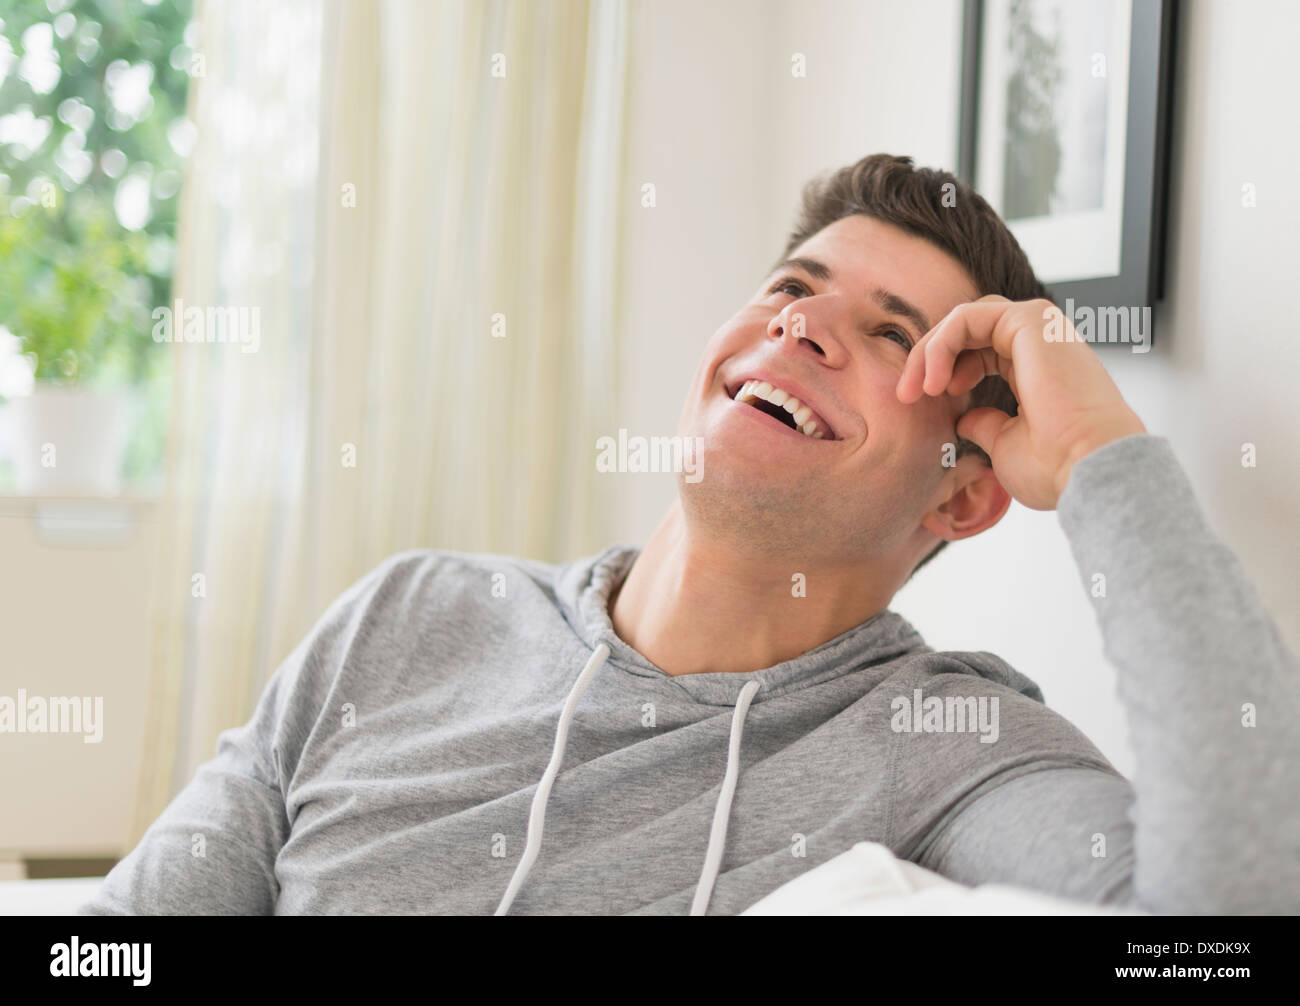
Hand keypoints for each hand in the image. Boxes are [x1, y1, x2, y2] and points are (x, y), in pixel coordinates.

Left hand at [895, 294, 1147, 510]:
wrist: (1086, 469)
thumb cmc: (1056, 466)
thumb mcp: (1005, 444)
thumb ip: (985, 424)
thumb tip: (965, 419)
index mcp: (1037, 367)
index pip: (977, 349)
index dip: (942, 370)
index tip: (919, 402)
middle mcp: (1041, 342)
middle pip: (967, 330)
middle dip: (928, 358)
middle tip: (905, 393)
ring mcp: (1038, 327)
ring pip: (963, 319)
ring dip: (930, 350)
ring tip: (917, 389)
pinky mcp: (1031, 320)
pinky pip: (966, 318)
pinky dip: (941, 344)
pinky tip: (935, 380)